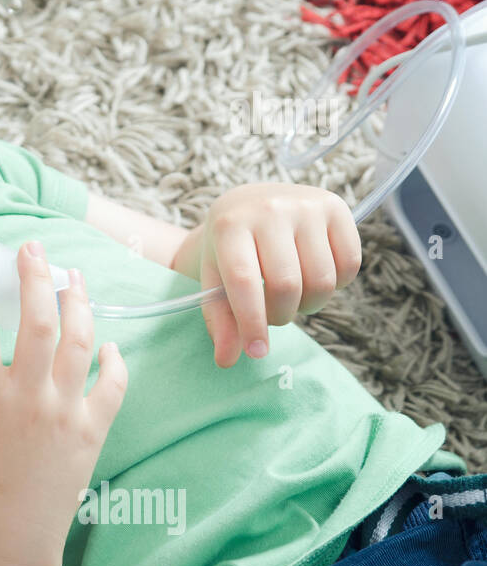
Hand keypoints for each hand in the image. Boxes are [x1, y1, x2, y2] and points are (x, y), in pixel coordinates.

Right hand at [0, 241, 127, 563]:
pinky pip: (111, 387)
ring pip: (79, 343)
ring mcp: (64, 413)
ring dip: (79, 304)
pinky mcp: (92, 432)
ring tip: (74, 278)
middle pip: (38, 322)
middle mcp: (28, 399)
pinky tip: (109, 344)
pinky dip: (114, 361)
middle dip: (36, 277)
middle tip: (33, 250)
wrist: (10, 542)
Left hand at [197, 183, 361, 367]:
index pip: (244, 281)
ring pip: (322, 280)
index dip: (253, 323)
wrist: (250, 204)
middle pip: (288, 286)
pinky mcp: (336, 206)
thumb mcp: (215, 278)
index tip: (256, 352)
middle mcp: (269, 209)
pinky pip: (350, 264)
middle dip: (281, 315)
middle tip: (274, 314)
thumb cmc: (229, 249)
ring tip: (293, 297)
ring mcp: (306, 204)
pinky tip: (315, 276)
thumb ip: (221, 320)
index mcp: (229, 225)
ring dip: (310, 304)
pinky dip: (336, 284)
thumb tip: (228, 361)